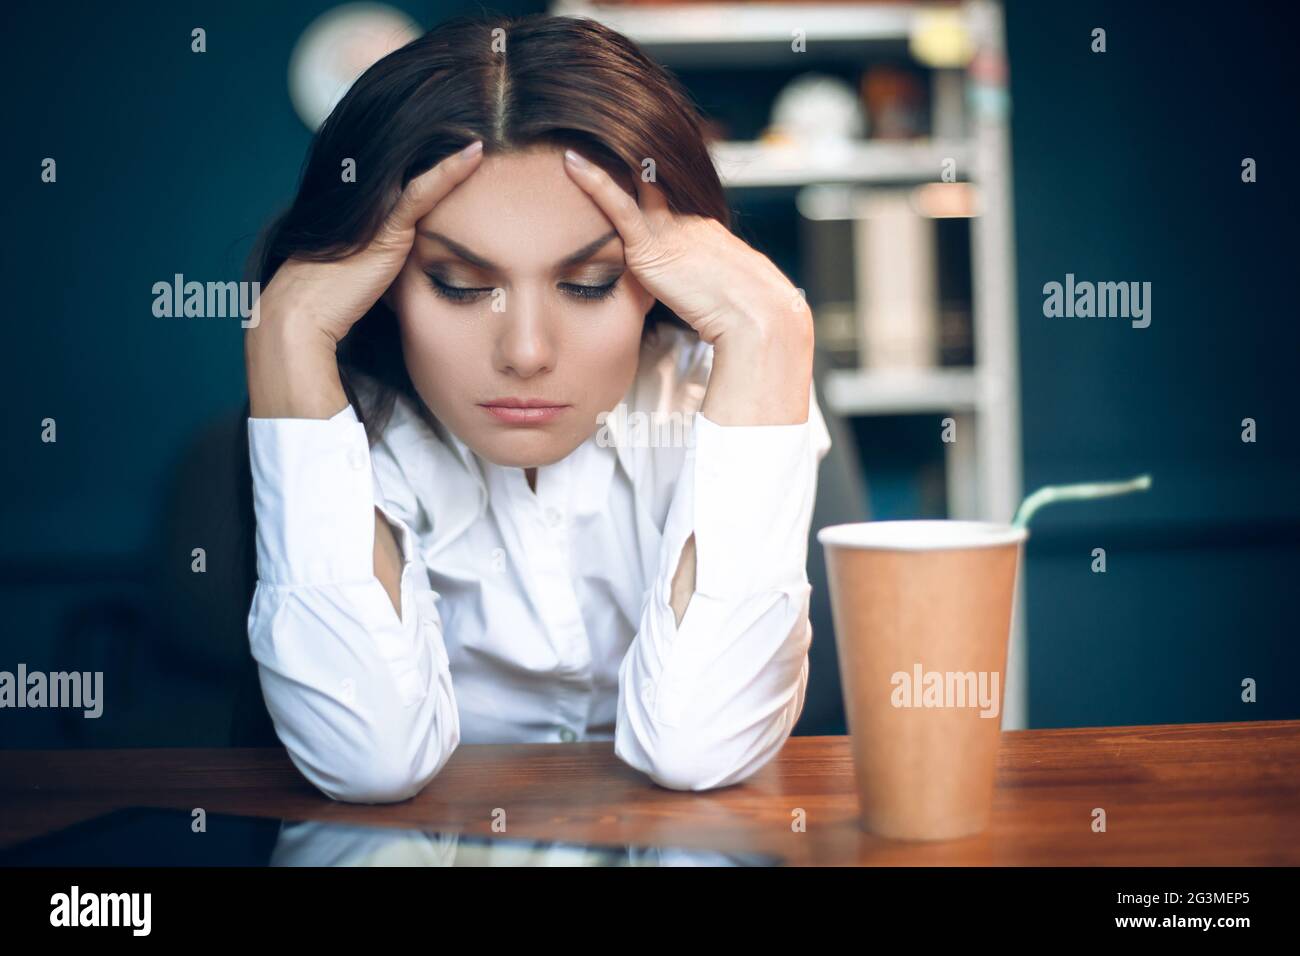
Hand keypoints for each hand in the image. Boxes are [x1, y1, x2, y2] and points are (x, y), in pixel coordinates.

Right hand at [245, 141, 484, 417]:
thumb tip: (421, 260)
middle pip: (415, 161)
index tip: (470, 141)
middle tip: (485, 114)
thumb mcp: (370, 269)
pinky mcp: (386, 228)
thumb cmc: (336, 301)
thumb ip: (393, 253)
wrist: (302, 317)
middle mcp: (368, 195)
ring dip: (454, 150)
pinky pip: (422, 192)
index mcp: (365, 201)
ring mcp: (376, 209)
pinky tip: (474, 153)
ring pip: (422, 170)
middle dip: (447, 138)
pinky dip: (450, 172)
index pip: (407, 169)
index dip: (438, 155)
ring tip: (489, 128)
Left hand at [562, 148, 811, 424]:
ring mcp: (670, 229)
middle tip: (595, 133)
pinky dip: (595, 184)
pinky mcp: (653, 246)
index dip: (647, 179)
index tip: (628, 161)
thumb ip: (709, 289)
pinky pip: (619, 207)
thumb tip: (707, 306)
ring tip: (576, 137)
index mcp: (705, 230)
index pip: (670, 198)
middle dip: (625, 159)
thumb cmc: (750, 316)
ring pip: (633, 185)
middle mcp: (687, 220)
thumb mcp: (728, 294)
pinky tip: (572, 164)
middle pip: (650, 182)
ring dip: (605, 160)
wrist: (758, 318)